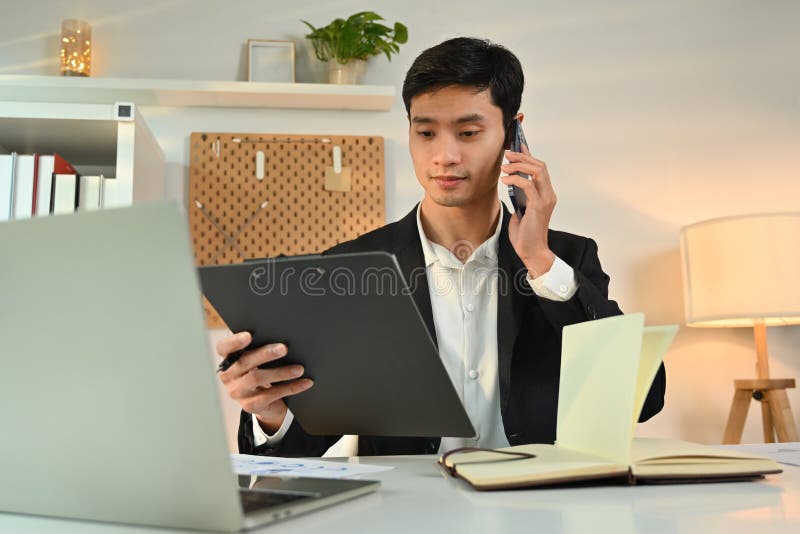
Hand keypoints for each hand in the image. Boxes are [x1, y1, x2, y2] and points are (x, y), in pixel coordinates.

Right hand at [216, 331, 312, 434]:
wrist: (264, 401)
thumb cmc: (261, 370)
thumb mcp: (257, 358)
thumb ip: (260, 346)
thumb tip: (282, 336)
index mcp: (228, 359)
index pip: (223, 348)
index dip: (234, 342)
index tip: (249, 335)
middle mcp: (229, 376)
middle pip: (245, 362)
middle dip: (265, 354)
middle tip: (284, 348)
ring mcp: (238, 392)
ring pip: (258, 378)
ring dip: (281, 372)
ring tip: (299, 368)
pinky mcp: (251, 405)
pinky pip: (273, 395)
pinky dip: (292, 387)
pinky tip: (305, 382)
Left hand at [500, 144, 556, 277]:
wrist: (531, 251)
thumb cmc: (525, 233)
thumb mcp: (520, 210)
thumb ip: (520, 196)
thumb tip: (511, 183)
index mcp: (546, 194)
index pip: (540, 169)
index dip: (529, 155)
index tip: (517, 146)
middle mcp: (548, 194)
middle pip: (540, 166)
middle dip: (523, 156)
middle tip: (507, 153)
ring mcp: (545, 199)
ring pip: (537, 171)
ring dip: (519, 165)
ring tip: (505, 165)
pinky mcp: (539, 206)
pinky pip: (528, 185)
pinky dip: (515, 179)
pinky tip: (504, 180)